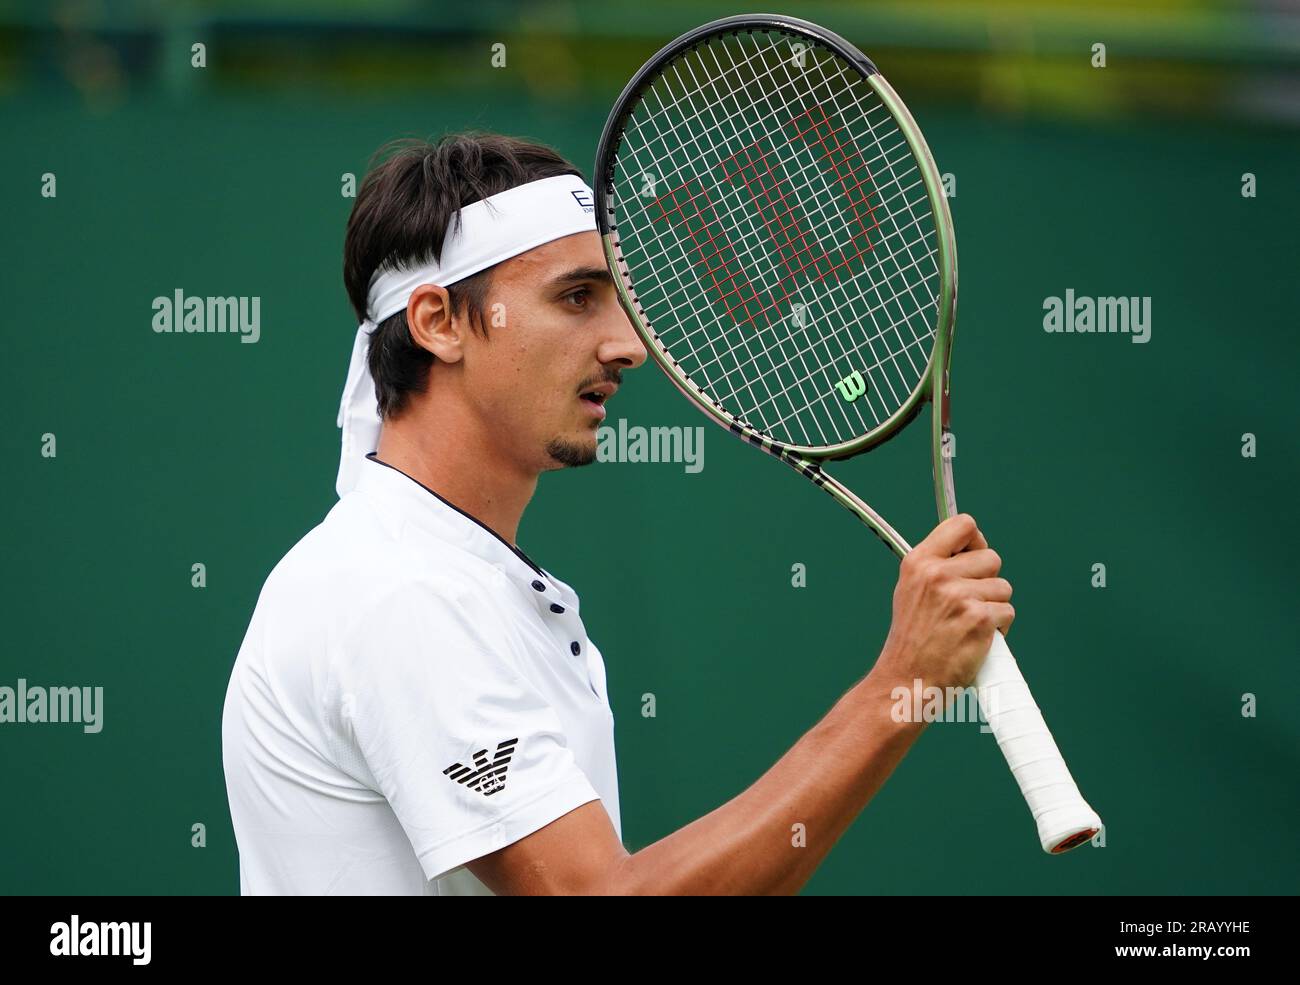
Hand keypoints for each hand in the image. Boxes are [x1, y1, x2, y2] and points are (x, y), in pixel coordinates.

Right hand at [873, 514, 1013, 691]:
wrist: (906, 681)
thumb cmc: (912, 641)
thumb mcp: (911, 591)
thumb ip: (937, 566)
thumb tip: (973, 548)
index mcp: (918, 562)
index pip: (963, 525)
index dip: (976, 541)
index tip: (973, 558)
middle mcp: (937, 574)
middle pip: (992, 558)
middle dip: (987, 581)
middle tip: (966, 605)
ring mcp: (959, 596)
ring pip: (1003, 588)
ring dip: (993, 608)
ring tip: (967, 625)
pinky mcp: (979, 619)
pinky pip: (1007, 612)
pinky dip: (998, 629)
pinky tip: (976, 639)